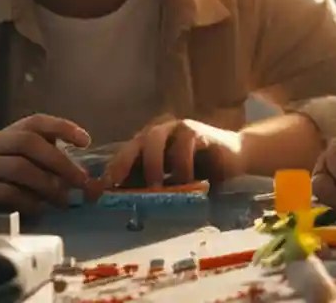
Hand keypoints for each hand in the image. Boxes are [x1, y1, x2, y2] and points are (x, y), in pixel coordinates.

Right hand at [0, 114, 90, 215]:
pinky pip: (4, 191)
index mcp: (3, 138)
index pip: (34, 122)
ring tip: (63, 200)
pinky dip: (27, 200)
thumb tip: (79, 175)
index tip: (86, 142)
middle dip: (60, 161)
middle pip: (28, 141)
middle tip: (82, 181)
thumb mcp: (16, 169)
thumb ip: (42, 165)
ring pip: (18, 167)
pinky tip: (38, 209)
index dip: (62, 127)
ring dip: (48, 184)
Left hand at [105, 118, 244, 187]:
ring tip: (155, 185)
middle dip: (122, 163)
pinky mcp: (199, 131)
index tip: (99, 193)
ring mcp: (179, 129)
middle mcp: (160, 133)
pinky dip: (181, 163)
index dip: (110, 172)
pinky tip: (187, 180)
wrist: (235, 158)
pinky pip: (184, 143)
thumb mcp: (170, 182)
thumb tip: (121, 205)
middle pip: (134, 143)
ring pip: (155, 139)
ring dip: (151, 163)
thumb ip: (148, 187)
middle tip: (117, 185)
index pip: (123, 155)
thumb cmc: (201, 172)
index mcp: (149, 145)